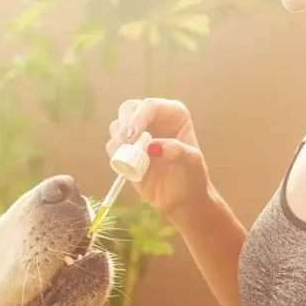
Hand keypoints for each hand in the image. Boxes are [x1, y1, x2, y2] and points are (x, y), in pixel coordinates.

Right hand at [106, 99, 210, 219]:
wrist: (183, 199)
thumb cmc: (192, 176)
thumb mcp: (192, 162)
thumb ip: (177, 151)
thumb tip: (152, 147)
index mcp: (172, 113)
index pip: (150, 106)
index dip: (139, 118)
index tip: (134, 137)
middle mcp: (153, 119)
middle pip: (127, 109)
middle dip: (124, 125)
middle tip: (128, 144)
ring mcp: (138, 134)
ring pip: (116, 126)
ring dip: (119, 142)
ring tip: (134, 159)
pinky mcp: (126, 151)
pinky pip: (112, 146)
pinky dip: (116, 155)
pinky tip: (130, 167)